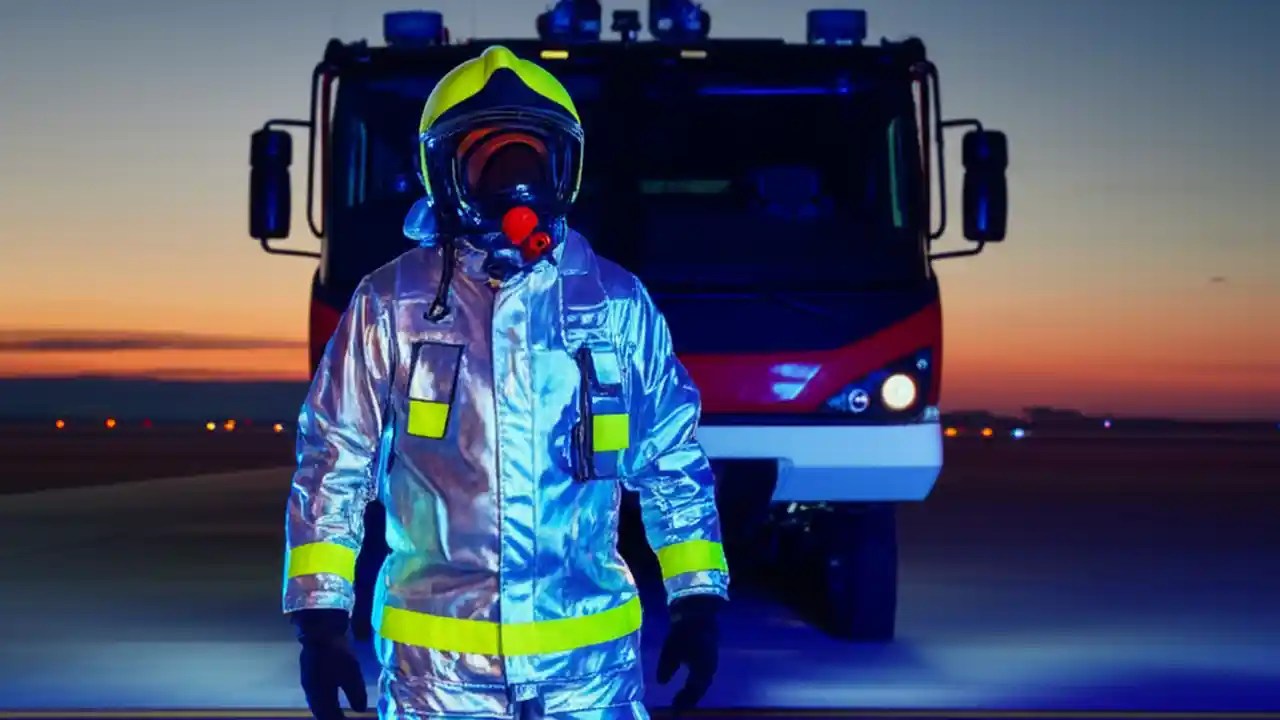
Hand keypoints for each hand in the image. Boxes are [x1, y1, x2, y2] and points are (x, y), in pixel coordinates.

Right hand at [292, 609, 368, 719]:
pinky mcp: (310, 671)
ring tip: (336, 714)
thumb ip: (356, 694)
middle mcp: (310, 691)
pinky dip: (324, 699)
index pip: (328, 716)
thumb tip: (359, 711)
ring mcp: (308, 680)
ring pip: (317, 702)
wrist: (320, 630)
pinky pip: (317, 692)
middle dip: (330, 717)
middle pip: (320, 711)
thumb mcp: (351, 674)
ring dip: (326, 710)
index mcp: (319, 695)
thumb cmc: (337, 654)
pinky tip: (330, 696)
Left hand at [656, 594, 724, 713]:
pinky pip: (703, 674)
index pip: (694, 691)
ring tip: (682, 698)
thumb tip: (662, 682)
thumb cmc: (684, 632)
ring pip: (702, 681)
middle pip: (700, 688)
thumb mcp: (671, 651)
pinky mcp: (709, 654)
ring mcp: (711, 661)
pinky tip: (688, 682)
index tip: (675, 709)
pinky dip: (695, 681)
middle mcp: (710, 668)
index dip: (684, 701)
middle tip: (678, 706)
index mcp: (703, 669)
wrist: (696, 612)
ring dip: (693, 691)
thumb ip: (667, 668)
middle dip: (689, 698)